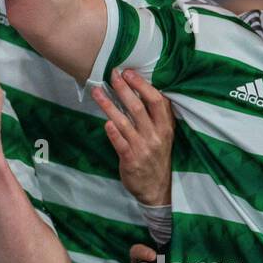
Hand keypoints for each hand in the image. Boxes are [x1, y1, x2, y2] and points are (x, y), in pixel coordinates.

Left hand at [91, 68, 173, 206]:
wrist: (156, 190)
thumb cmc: (157, 158)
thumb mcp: (163, 136)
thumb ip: (155, 117)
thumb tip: (139, 90)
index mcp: (166, 127)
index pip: (157, 101)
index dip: (143, 85)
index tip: (129, 72)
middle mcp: (156, 135)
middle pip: (139, 107)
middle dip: (124, 89)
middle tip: (112, 74)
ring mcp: (143, 148)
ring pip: (125, 122)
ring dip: (109, 106)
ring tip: (96, 92)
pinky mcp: (131, 160)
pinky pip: (121, 144)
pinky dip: (113, 133)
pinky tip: (105, 122)